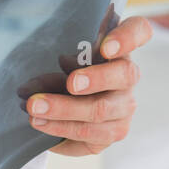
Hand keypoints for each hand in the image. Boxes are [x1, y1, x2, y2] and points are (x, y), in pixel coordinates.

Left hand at [19, 11, 152, 156]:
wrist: (68, 101)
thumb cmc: (65, 67)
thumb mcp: (63, 54)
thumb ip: (56, 59)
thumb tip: (29, 86)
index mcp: (120, 45)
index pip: (138, 30)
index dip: (127, 37)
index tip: (107, 46)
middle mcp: (128, 76)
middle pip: (123, 74)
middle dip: (94, 79)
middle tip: (70, 83)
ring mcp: (124, 107)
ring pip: (101, 111)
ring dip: (65, 111)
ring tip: (35, 111)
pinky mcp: (112, 133)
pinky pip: (90, 137)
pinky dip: (62, 133)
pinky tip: (41, 127)